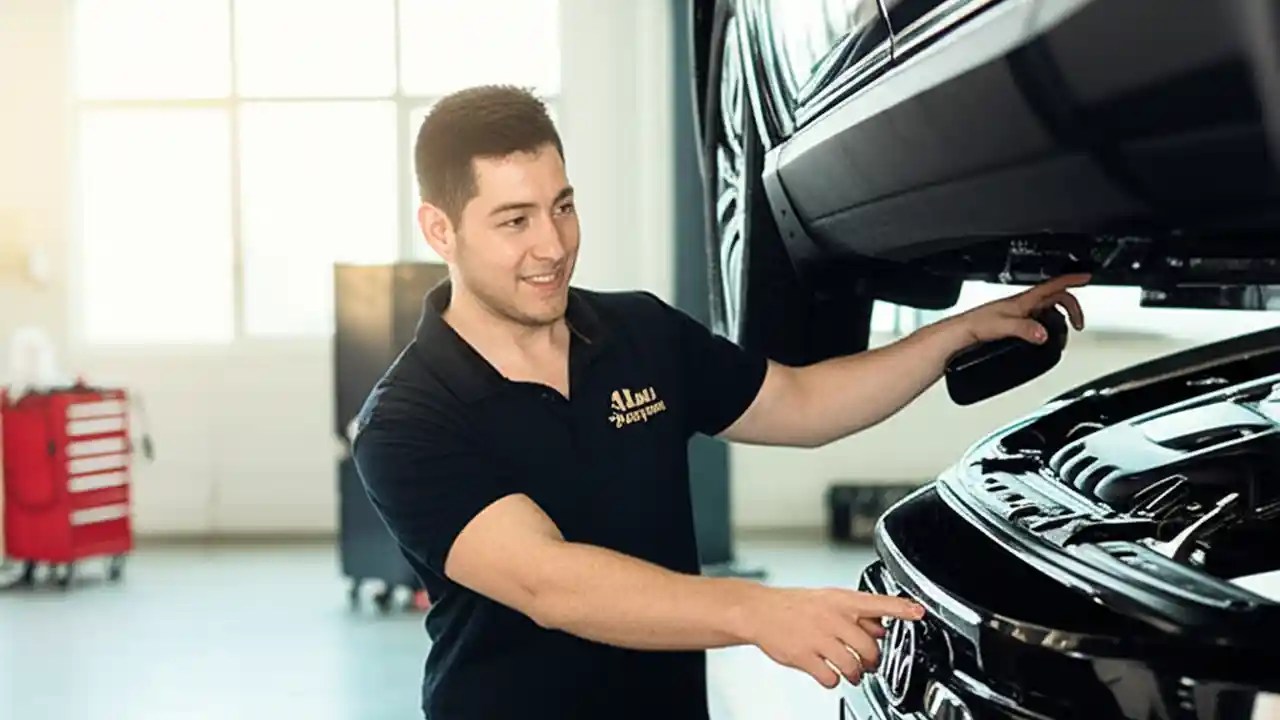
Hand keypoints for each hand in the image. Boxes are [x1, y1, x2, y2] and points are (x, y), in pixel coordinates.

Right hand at [737, 586, 924, 688]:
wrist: (760, 611)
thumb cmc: (794, 605)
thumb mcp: (828, 599)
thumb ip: (856, 613)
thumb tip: (881, 627)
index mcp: (840, 601)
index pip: (878, 603)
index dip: (901, 608)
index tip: (919, 612)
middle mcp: (832, 618)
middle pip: (869, 647)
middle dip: (872, 661)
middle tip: (869, 664)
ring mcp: (818, 638)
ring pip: (852, 666)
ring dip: (855, 675)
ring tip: (852, 673)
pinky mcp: (804, 657)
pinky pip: (830, 678)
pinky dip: (833, 680)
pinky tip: (829, 673)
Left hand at [954, 273, 1090, 345]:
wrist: (960, 334)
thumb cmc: (975, 324)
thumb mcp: (1002, 325)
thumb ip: (1024, 328)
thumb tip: (1043, 334)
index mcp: (1023, 300)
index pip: (1053, 285)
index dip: (1072, 280)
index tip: (1087, 277)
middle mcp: (1022, 304)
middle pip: (1056, 298)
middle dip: (1072, 306)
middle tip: (1078, 322)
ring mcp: (1019, 313)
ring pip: (1048, 308)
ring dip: (1061, 316)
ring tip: (1066, 329)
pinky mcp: (1013, 323)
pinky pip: (1038, 320)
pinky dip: (1048, 325)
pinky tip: (1045, 335)